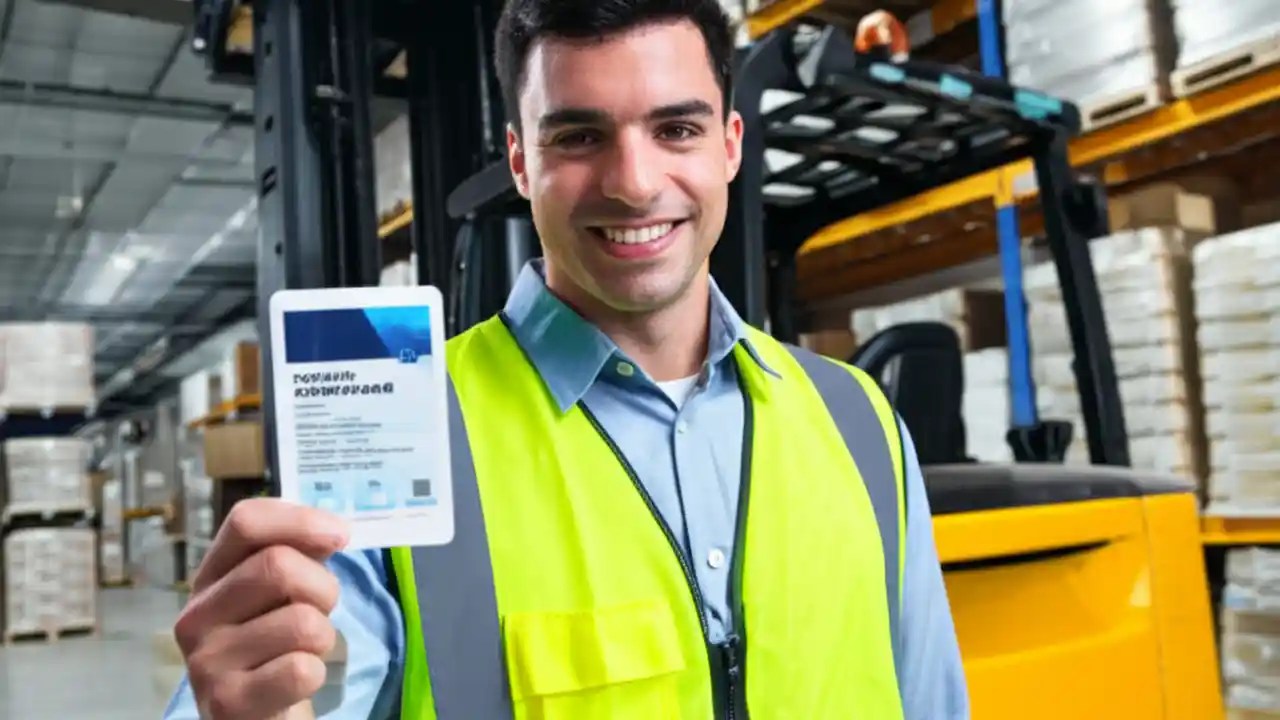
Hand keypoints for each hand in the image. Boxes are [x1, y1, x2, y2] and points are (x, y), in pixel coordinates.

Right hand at [174, 498, 349, 719]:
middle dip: (323, 588)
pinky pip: (300, 670)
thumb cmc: (277, 642)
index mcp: (211, 575)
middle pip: (278, 567)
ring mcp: (205, 660)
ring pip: (301, 622)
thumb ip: (301, 551)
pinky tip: (295, 680)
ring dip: (323, 636)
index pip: (246, 521)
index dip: (300, 520)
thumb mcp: (284, 589)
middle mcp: (197, 614)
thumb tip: (332, 530)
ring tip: (303, 649)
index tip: (340, 536)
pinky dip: (315, 674)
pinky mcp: (226, 702)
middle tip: (320, 611)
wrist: (259, 711)